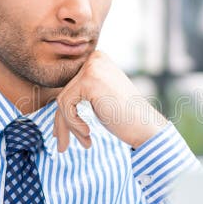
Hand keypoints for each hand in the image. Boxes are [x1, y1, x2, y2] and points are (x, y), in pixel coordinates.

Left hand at [53, 51, 167, 151]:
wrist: (147, 127)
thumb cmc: (126, 117)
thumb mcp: (100, 98)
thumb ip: (80, 93)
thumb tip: (55, 101)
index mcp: (97, 60)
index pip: (70, 87)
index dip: (64, 114)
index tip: (61, 134)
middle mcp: (95, 58)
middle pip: (64, 93)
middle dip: (63, 123)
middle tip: (62, 146)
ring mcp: (92, 68)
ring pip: (62, 101)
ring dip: (69, 127)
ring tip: (84, 143)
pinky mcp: (89, 80)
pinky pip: (66, 106)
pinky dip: (73, 124)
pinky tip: (88, 135)